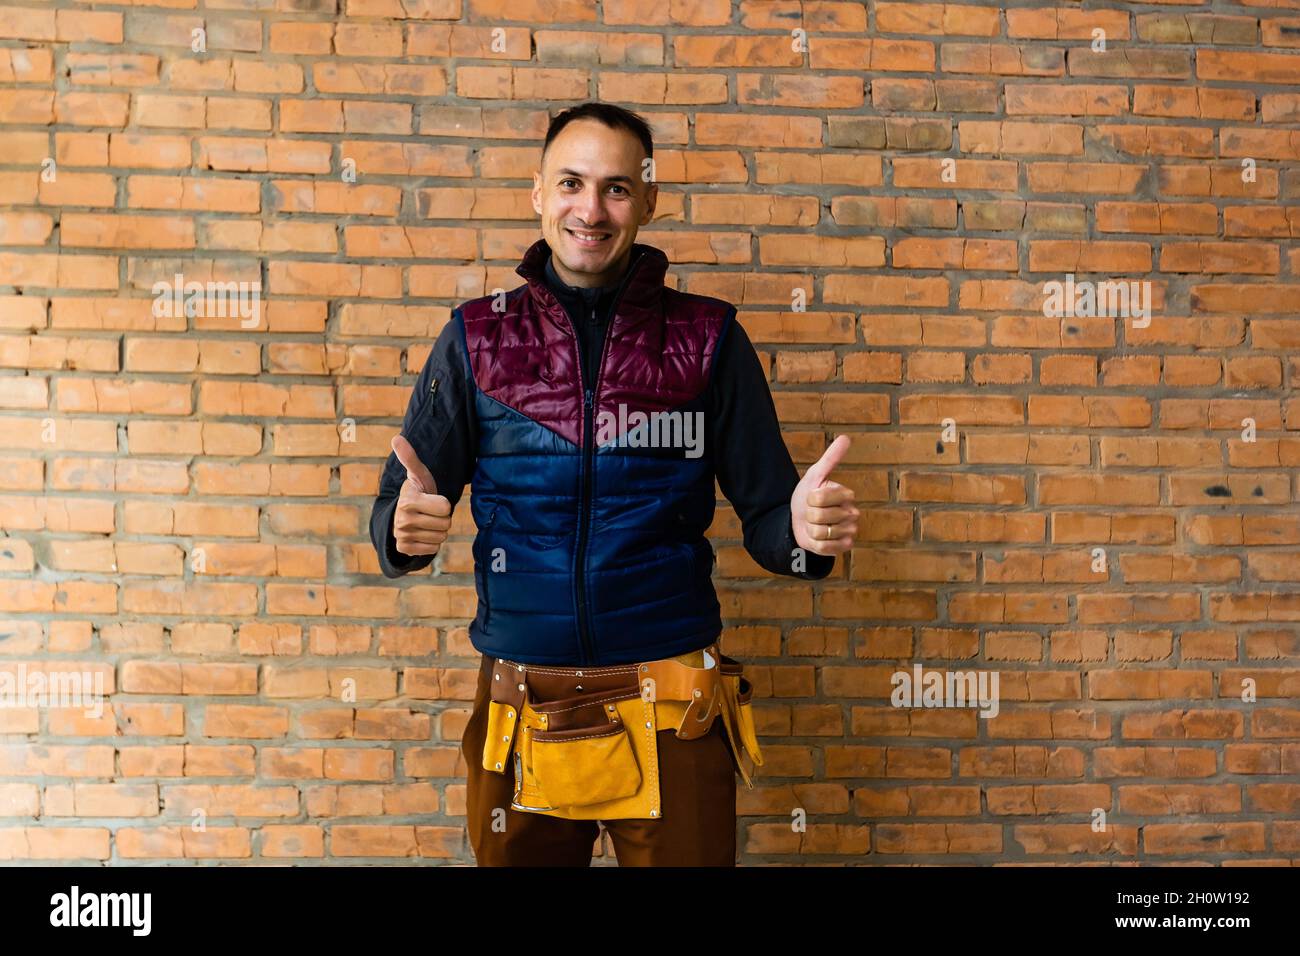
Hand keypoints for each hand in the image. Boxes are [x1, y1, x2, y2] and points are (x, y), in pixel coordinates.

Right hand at [390, 434, 452, 556]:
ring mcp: (402, 536)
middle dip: (442, 518)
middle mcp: (402, 520)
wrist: (404, 514)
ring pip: (441, 537)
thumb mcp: (418, 475)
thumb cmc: (418, 491)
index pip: (446, 507)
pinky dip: (431, 542)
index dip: (443, 503)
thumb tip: (396, 438)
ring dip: (437, 530)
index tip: (431, 499)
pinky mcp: (404, 549)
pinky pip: (433, 548)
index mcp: (408, 501)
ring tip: (426, 521)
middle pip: (445, 524)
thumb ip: (411, 458)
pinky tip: (422, 533)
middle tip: (429, 512)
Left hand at [791, 434, 857, 555]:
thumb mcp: (815, 475)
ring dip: (811, 530)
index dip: (810, 498)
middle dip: (809, 515)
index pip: (820, 497)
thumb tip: (846, 437)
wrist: (801, 520)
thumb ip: (831, 458)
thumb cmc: (808, 496)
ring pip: (821, 533)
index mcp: (847, 495)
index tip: (812, 496)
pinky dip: (815, 544)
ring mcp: (849, 531)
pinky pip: (824, 548)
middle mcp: (853, 513)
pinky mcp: (844, 547)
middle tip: (813, 513)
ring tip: (815, 525)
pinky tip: (818, 538)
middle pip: (818, 516)